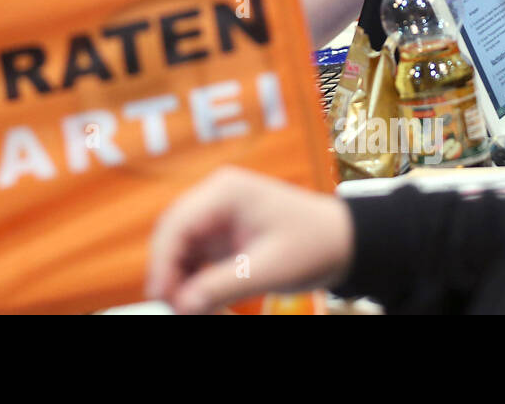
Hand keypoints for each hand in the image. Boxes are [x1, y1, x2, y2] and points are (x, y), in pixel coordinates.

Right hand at [145, 166, 353, 313]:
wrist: (343, 241)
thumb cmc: (315, 244)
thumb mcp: (270, 269)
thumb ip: (224, 286)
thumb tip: (182, 306)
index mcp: (225, 192)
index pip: (178, 224)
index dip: (163, 261)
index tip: (160, 296)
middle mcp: (215, 198)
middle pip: (173, 235)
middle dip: (169, 274)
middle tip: (174, 309)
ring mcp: (216, 215)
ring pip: (179, 249)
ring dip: (180, 281)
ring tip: (192, 312)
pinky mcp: (221, 234)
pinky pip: (195, 258)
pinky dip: (195, 282)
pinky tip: (202, 304)